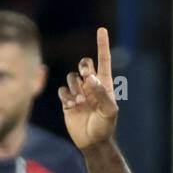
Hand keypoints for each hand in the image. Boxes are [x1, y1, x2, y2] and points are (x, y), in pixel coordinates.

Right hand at [59, 27, 118, 150]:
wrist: (92, 142)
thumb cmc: (105, 127)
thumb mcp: (110, 111)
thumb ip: (102, 94)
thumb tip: (90, 79)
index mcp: (104, 84)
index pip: (103, 60)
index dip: (102, 44)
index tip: (102, 29)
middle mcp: (91, 85)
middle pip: (84, 64)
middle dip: (84, 66)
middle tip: (86, 76)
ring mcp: (78, 92)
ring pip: (71, 77)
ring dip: (75, 88)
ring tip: (81, 102)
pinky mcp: (67, 101)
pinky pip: (62, 91)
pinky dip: (66, 97)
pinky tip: (73, 107)